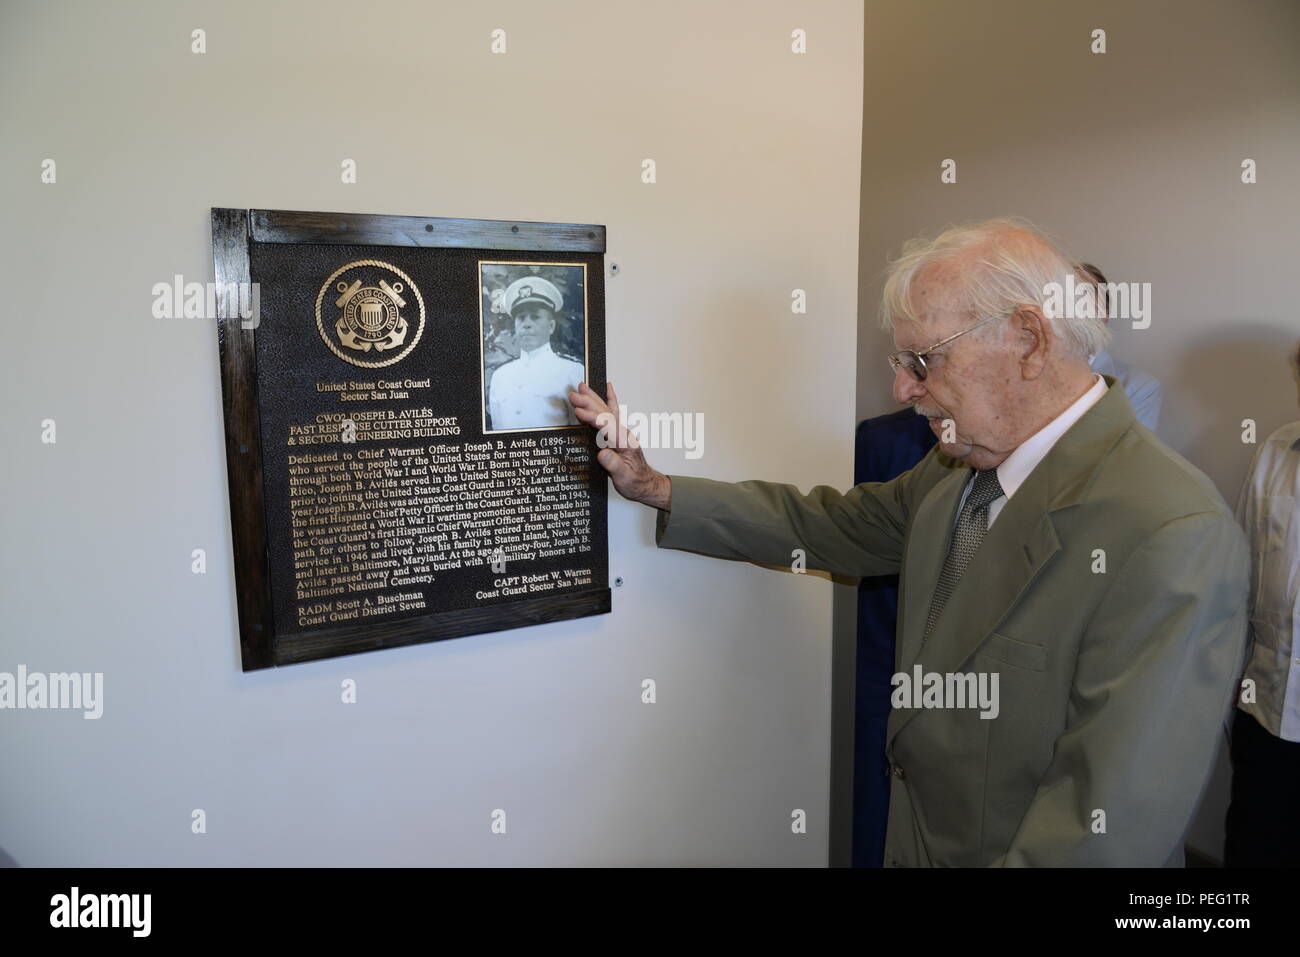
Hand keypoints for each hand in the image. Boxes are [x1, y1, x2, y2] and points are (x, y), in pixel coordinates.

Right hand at [569, 381, 671, 509]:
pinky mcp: (618, 433)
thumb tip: (602, 453)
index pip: (606, 425)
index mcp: (624, 442)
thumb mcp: (623, 477)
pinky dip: (609, 399)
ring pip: (607, 410)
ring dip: (594, 398)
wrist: (645, 484)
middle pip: (605, 413)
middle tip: (573, 394)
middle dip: (588, 402)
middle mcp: (623, 433)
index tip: (578, 411)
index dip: (592, 417)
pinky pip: (612, 412)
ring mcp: (621, 432)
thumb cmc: (635, 481)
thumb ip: (613, 465)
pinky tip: (608, 389)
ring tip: (582, 386)